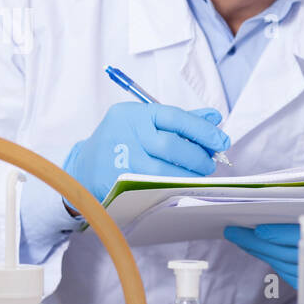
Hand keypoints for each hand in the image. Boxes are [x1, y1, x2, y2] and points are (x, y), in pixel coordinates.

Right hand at [63, 103, 229, 205]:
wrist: (82, 168)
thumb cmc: (121, 143)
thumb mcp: (144, 123)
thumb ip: (180, 121)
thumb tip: (214, 117)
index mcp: (133, 114)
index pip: (174, 117)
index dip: (202, 129)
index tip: (221, 141)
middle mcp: (124, 133)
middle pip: (171, 146)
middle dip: (197, 156)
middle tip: (209, 163)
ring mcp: (118, 160)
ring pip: (163, 171)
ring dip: (188, 176)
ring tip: (198, 176)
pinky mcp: (115, 184)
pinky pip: (152, 188)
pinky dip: (172, 188)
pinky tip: (181, 186)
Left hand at [222, 202, 303, 300]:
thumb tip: (272, 213)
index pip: (298, 238)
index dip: (274, 234)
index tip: (254, 228)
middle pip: (286, 254)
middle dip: (256, 243)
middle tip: (233, 232)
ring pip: (285, 266)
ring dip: (262, 253)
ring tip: (243, 240)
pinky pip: (292, 276)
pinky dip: (276, 262)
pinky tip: (263, 251)